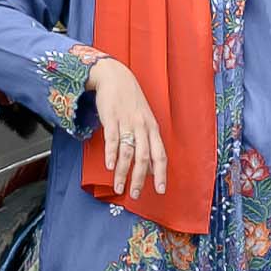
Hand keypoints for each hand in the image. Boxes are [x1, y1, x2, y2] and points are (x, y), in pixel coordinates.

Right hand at [85, 56, 166, 198]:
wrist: (115, 76)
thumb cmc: (130, 100)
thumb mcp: (145, 120)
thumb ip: (148, 143)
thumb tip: (152, 168)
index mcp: (152, 128)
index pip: (160, 155)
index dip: (161, 174)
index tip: (161, 190)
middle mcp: (142, 127)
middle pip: (144, 158)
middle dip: (140, 179)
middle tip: (136, 195)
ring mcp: (127, 122)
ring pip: (127, 152)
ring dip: (122, 172)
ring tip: (119, 187)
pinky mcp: (111, 118)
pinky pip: (112, 139)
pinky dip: (111, 154)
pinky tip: (109, 166)